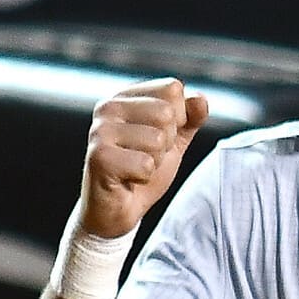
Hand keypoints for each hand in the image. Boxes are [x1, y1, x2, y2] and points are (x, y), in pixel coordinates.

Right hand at [81, 78, 209, 237]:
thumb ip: (190, 117)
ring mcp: (100, 130)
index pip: (172, 88)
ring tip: (135, 168)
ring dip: (155, 162)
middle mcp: (108, 106)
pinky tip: (127, 179)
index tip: (158, 137)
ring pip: (157, 140)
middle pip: (166, 113)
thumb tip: (200, 98)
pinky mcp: (99, 157)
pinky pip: (145, 164)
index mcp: (125, 96)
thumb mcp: (173, 140)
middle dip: (166, 143)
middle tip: (146, 156)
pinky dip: (144, 177)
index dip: (178, 118)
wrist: (116, 209)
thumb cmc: (141, 170)